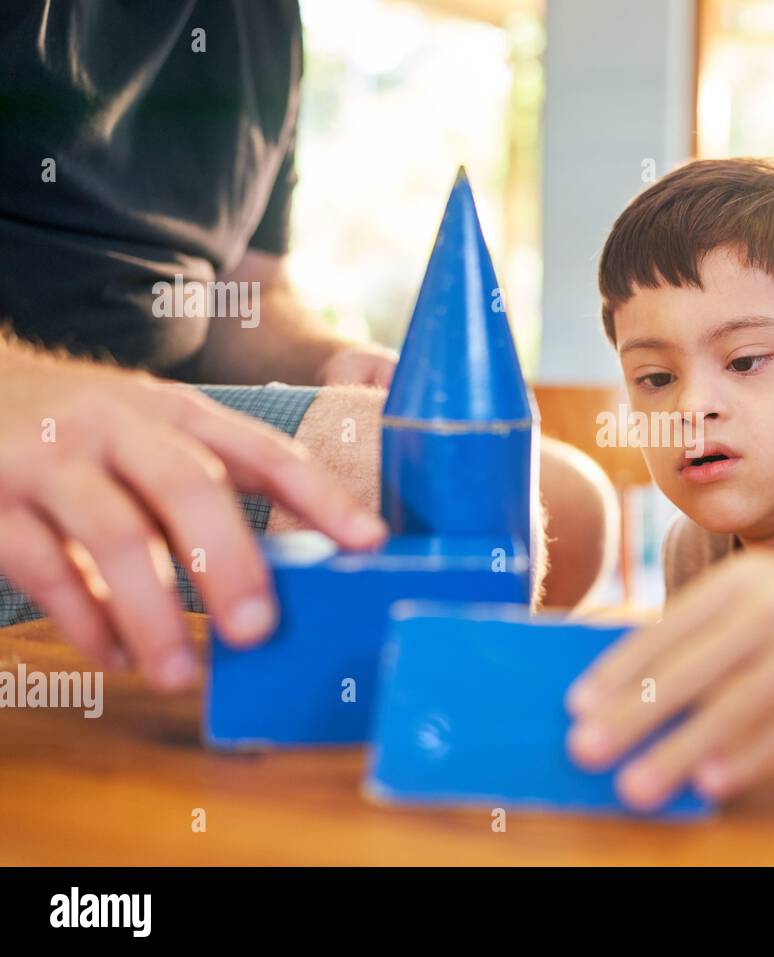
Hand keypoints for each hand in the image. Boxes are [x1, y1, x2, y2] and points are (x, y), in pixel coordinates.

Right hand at [0, 343, 387, 690]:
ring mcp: (52, 463)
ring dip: (154, 612)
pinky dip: (84, 622)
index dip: (321, 497)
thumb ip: (213, 486)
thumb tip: (298, 567)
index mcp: (176, 413)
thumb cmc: (88, 434)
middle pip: (188, 488)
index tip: (370, 542)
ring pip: (114, 536)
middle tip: (258, 630)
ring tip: (180, 673)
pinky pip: (42, 569)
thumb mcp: (154, 433)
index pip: (263, 453)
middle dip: (229, 562)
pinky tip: (116, 657)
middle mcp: (118, 428)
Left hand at [565, 534, 773, 809]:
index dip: (621, 668)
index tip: (577, 705)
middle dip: (634, 713)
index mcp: (744, 580)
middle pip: (694, 667)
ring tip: (638, 783)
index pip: (670, 627)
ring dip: (684, 747)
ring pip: (739, 701)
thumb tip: (629, 682)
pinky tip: (713, 780)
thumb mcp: (762, 591)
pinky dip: (751, 753)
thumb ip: (707, 630)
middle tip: (586, 749)